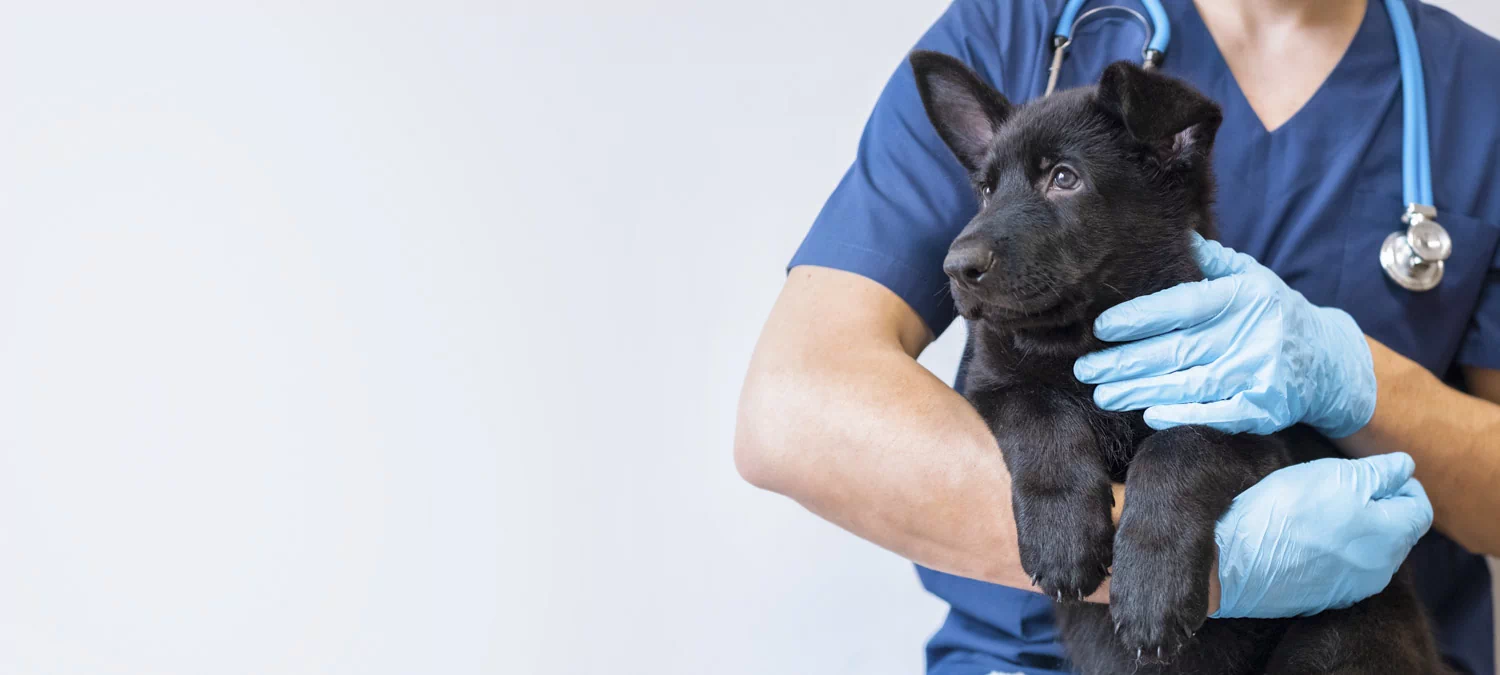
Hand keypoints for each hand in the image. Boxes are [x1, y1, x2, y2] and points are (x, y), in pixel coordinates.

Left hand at [1074, 233, 1375, 436]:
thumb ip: (1212, 261)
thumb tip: (1175, 231)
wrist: (1329, 360)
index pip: (1183, 306)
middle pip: (1177, 350)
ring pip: (1189, 385)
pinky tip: (1149, 416)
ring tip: (1102, 394)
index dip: (1140, 317)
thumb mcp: (1251, 277)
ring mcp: (1259, 374)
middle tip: (1084, 369)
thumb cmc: (1274, 312)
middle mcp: (1251, 334)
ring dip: (1141, 392)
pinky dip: (1183, 416)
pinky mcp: (1265, 409)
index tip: (1100, 327)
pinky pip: (1218, 414)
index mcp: (1243, 297)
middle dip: (1125, 362)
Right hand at [1211, 453, 1432, 617]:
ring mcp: (1354, 588)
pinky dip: (1337, 552)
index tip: (1380, 472)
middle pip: (1398, 532)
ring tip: (1323, 513)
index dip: (1404, 485)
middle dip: (1381, 508)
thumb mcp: (1335, 475)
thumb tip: (1405, 467)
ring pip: (1372, 553)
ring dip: (1359, 531)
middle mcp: (1382, 568)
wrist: (1236, 561)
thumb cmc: (1287, 512)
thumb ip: (1379, 472)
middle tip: (1345, 487)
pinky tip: (1308, 539)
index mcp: (1392, 536)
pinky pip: (1346, 570)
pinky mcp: (1326, 599)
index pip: (1421, 508)